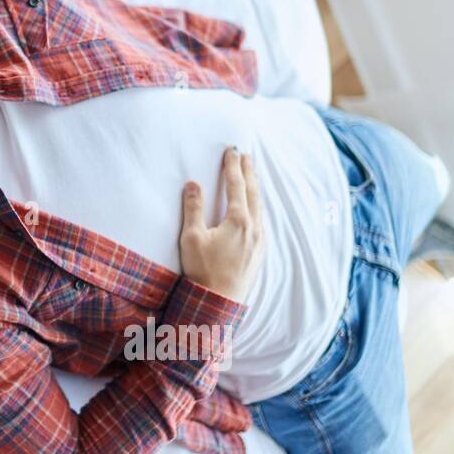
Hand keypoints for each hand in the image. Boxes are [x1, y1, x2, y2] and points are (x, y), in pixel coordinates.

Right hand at [178, 147, 264, 302]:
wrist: (218, 302)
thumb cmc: (202, 270)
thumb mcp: (191, 237)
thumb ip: (193, 208)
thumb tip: (193, 184)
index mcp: (238, 221)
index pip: (236, 185)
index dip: (232, 167)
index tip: (231, 151)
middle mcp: (254, 228)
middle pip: (253, 193)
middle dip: (249, 172)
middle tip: (246, 156)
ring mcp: (259, 241)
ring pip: (259, 207)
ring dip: (254, 189)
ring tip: (252, 176)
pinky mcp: (259, 253)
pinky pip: (261, 221)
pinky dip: (257, 206)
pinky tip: (254, 209)